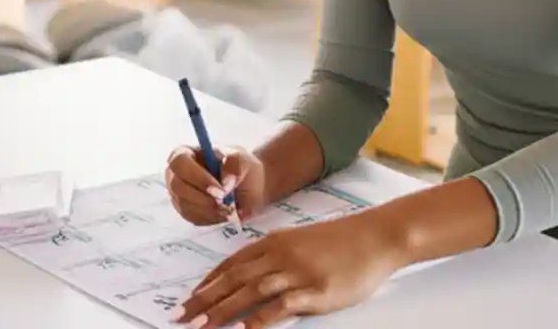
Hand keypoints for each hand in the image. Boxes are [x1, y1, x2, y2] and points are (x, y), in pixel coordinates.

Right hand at [165, 145, 266, 225]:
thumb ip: (235, 166)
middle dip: (204, 198)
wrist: (249, 188)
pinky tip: (224, 212)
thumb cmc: (241, 168)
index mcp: (187, 153)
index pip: (180, 162)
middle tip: (226, 202)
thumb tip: (225, 183)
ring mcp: (179, 193)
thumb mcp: (243, 160)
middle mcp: (177, 173)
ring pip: (185, 205)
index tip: (220, 190)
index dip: (197, 177)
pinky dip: (210, 217)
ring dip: (209, 209)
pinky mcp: (185, 210)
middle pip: (178, 187)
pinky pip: (192, 218)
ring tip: (230, 208)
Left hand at [175, 211, 405, 327]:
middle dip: (204, 300)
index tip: (188, 299)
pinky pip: (282, 306)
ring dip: (223, 311)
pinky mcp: (316, 291)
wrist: (376, 236)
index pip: (231, 264)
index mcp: (275, 242)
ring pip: (251, 292)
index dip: (207, 283)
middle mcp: (281, 255)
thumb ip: (276, 257)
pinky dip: (260, 319)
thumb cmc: (341, 241)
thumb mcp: (302, 241)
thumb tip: (250, 278)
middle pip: (234, 279)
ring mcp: (298, 273)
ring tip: (201, 326)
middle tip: (181, 317)